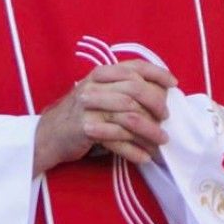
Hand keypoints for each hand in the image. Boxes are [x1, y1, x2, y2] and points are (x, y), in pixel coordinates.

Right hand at [34, 60, 176, 173]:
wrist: (50, 134)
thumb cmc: (82, 113)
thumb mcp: (100, 93)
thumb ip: (123, 89)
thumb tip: (161, 95)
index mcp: (101, 74)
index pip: (133, 67)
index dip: (156, 73)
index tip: (173, 84)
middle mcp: (94, 86)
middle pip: (134, 90)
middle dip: (155, 103)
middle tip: (165, 117)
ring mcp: (88, 107)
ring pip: (128, 116)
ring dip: (149, 130)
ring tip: (162, 140)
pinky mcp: (85, 129)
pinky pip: (117, 139)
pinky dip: (133, 150)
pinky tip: (144, 157)